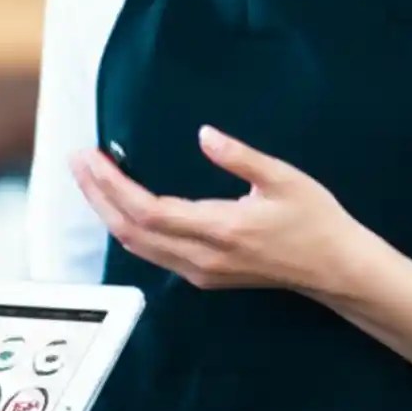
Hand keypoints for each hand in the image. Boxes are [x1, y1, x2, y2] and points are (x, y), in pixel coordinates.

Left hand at [71, 125, 377, 295]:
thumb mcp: (284, 179)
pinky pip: (153, 253)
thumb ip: (240, 157)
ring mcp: (202, 272)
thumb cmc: (314, 220)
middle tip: (77, 161)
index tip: (92, 158)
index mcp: (221, 230)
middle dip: (97, 196)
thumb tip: (204, 134)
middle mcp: (203, 258)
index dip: (112, 185)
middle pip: (130, 231)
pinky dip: (129, 227)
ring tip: (91, 179)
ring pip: (136, 246)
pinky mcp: (205, 276)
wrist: (334, 268)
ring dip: (108, 212)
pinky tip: (122, 205)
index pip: (148, 210)